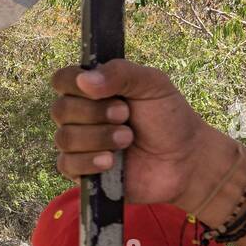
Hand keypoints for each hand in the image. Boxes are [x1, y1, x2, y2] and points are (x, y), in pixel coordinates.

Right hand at [50, 59, 234, 212]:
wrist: (185, 159)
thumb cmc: (168, 118)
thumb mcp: (152, 84)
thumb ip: (121, 73)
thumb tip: (84, 80)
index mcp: (93, 89)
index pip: (63, 80)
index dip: (74, 84)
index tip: (100, 90)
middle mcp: (81, 115)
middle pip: (60, 110)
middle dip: (94, 113)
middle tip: (125, 115)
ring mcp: (80, 144)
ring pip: (64, 138)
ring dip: (98, 137)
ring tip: (127, 139)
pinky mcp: (82, 172)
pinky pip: (67, 165)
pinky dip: (89, 161)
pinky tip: (111, 162)